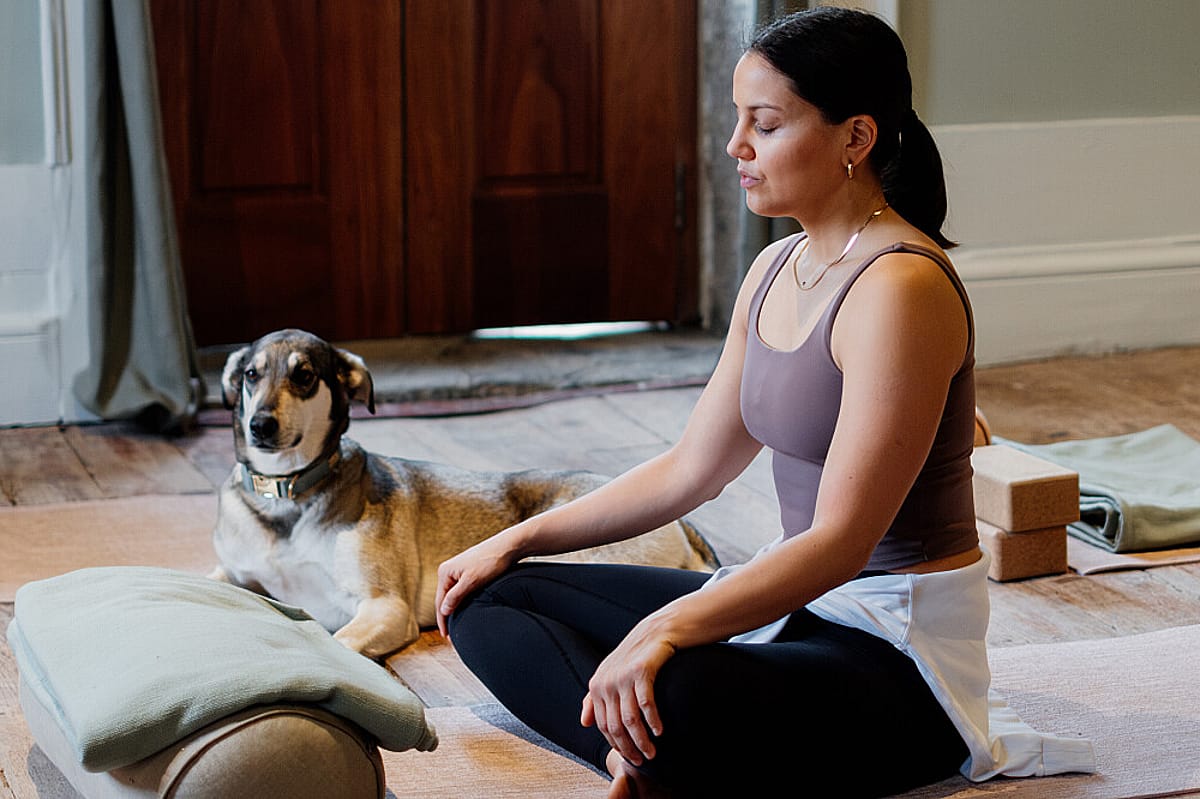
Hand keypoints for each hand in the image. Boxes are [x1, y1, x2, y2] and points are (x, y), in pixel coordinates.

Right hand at [435, 535, 518, 637]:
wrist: (507, 547)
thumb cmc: (490, 562)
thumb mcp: (471, 582)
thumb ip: (456, 596)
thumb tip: (443, 610)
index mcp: (445, 572)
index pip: (440, 602)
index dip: (442, 620)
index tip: (446, 636)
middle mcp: (448, 570)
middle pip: (443, 598)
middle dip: (446, 616)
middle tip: (450, 636)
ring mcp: (457, 570)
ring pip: (451, 595)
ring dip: (452, 609)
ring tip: (455, 626)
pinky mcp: (467, 571)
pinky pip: (459, 590)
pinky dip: (459, 601)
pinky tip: (463, 609)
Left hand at [581, 619, 677, 766]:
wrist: (655, 632)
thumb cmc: (634, 657)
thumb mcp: (610, 675)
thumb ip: (595, 699)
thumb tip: (584, 723)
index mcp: (597, 686)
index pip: (604, 725)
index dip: (616, 745)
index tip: (629, 757)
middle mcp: (606, 682)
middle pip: (615, 726)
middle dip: (628, 748)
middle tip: (642, 761)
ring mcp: (623, 676)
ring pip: (630, 719)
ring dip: (641, 740)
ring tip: (652, 753)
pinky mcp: (641, 671)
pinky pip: (646, 703)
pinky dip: (653, 720)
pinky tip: (660, 731)